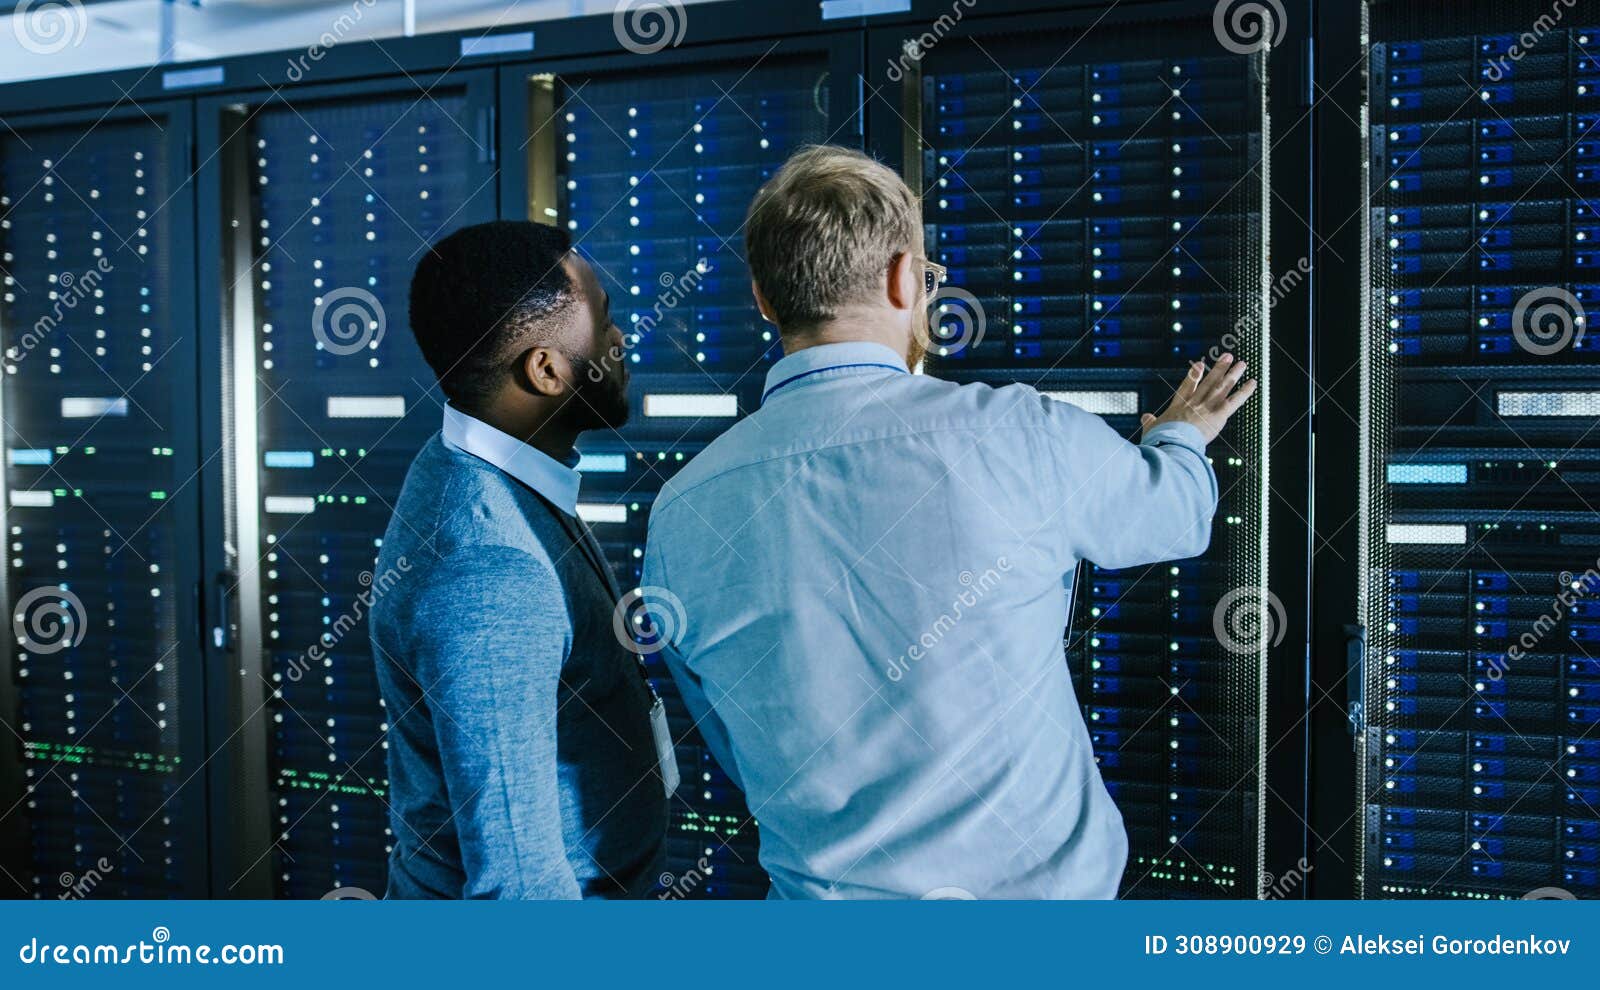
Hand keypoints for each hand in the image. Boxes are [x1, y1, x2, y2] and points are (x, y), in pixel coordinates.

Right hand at [1140, 354, 1255, 443]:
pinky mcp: (1218, 415)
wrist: (1171, 442)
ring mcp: (1207, 407)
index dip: (1194, 375)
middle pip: (1209, 382)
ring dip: (1232, 374)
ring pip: (1222, 387)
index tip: (1199, 365)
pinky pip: (1234, 402)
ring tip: (1241, 364)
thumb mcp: (1152, 429)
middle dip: (1219, 368)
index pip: (1188, 387)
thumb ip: (1150, 422)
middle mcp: (1194, 403)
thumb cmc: (1160, 439)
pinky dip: (1244, 392)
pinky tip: (1252, 383)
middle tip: (1227, 357)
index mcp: (1179, 406)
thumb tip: (1145, 417)